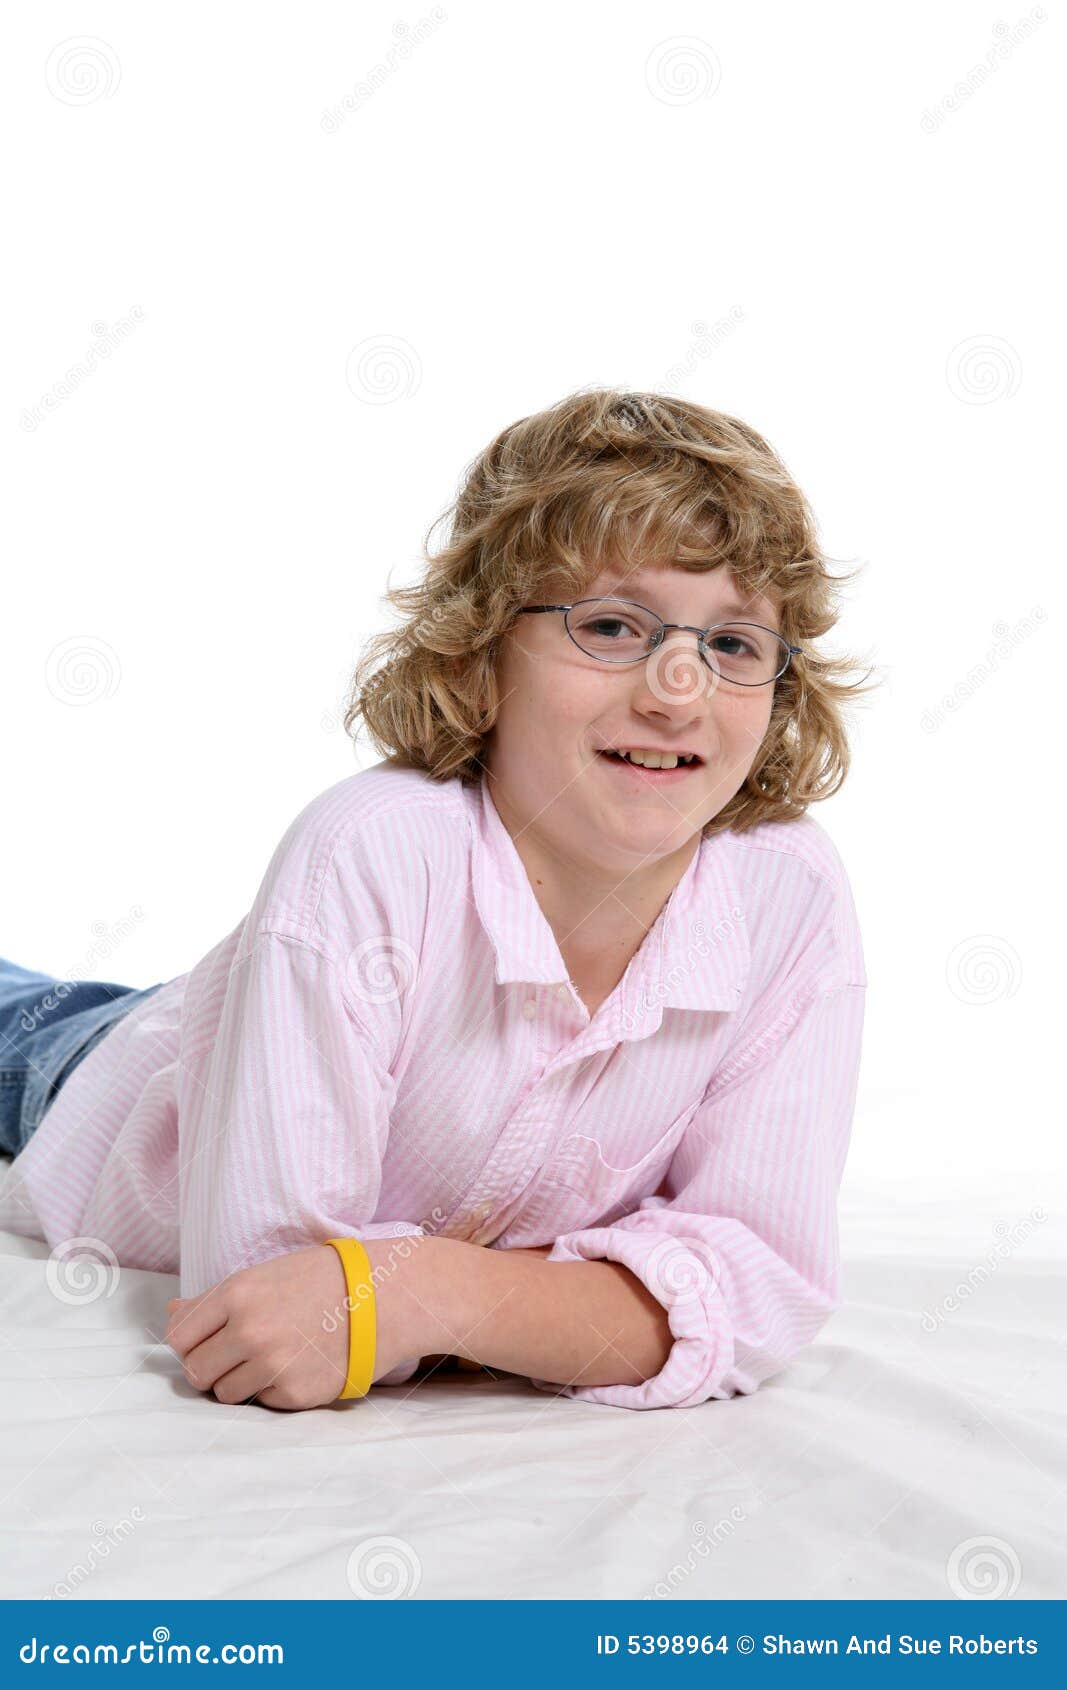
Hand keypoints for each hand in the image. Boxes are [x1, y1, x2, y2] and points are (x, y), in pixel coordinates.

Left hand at [165, 1240, 417, 1410]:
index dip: (189, 1342)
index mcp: (237, 1294)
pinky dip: (273, 1389)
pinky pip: (262, 1402)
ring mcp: (273, 1366)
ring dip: (241, 1380)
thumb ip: (214, 1299)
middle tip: (237, 1354)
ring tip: (272, 1358)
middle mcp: (250, 1331)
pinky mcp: (295, 1395)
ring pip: (226, 1394)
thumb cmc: (322, 1279)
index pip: (179, 1336)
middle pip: (196, 1371)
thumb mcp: (264, 1275)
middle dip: (210, 1367)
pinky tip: (298, 1365)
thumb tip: (171, 1314)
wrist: (384, 1296)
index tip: (206, 1340)